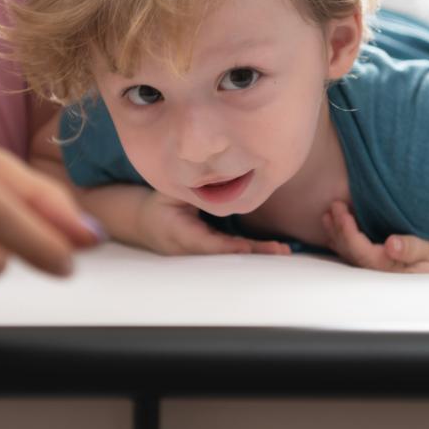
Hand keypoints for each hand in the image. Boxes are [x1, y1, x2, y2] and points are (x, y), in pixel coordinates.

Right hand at [134, 191, 290, 256]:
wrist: (146, 224)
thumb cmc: (159, 203)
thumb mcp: (168, 192)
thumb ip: (190, 187)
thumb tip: (214, 171)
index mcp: (176, 231)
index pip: (202, 242)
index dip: (223, 247)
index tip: (244, 248)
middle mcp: (189, 249)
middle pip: (222, 255)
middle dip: (250, 254)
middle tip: (277, 250)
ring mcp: (200, 254)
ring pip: (230, 257)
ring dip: (257, 254)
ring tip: (283, 250)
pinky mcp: (210, 251)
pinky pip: (231, 252)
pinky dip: (252, 251)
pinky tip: (275, 250)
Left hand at [322, 201, 428, 272]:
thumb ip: (414, 248)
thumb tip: (390, 246)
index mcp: (396, 271)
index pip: (365, 255)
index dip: (350, 235)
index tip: (342, 213)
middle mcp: (385, 271)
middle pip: (354, 254)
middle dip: (340, 230)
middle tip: (333, 206)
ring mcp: (383, 265)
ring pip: (352, 253)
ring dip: (338, 233)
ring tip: (329, 212)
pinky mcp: (383, 257)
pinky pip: (358, 249)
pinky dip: (346, 235)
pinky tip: (338, 222)